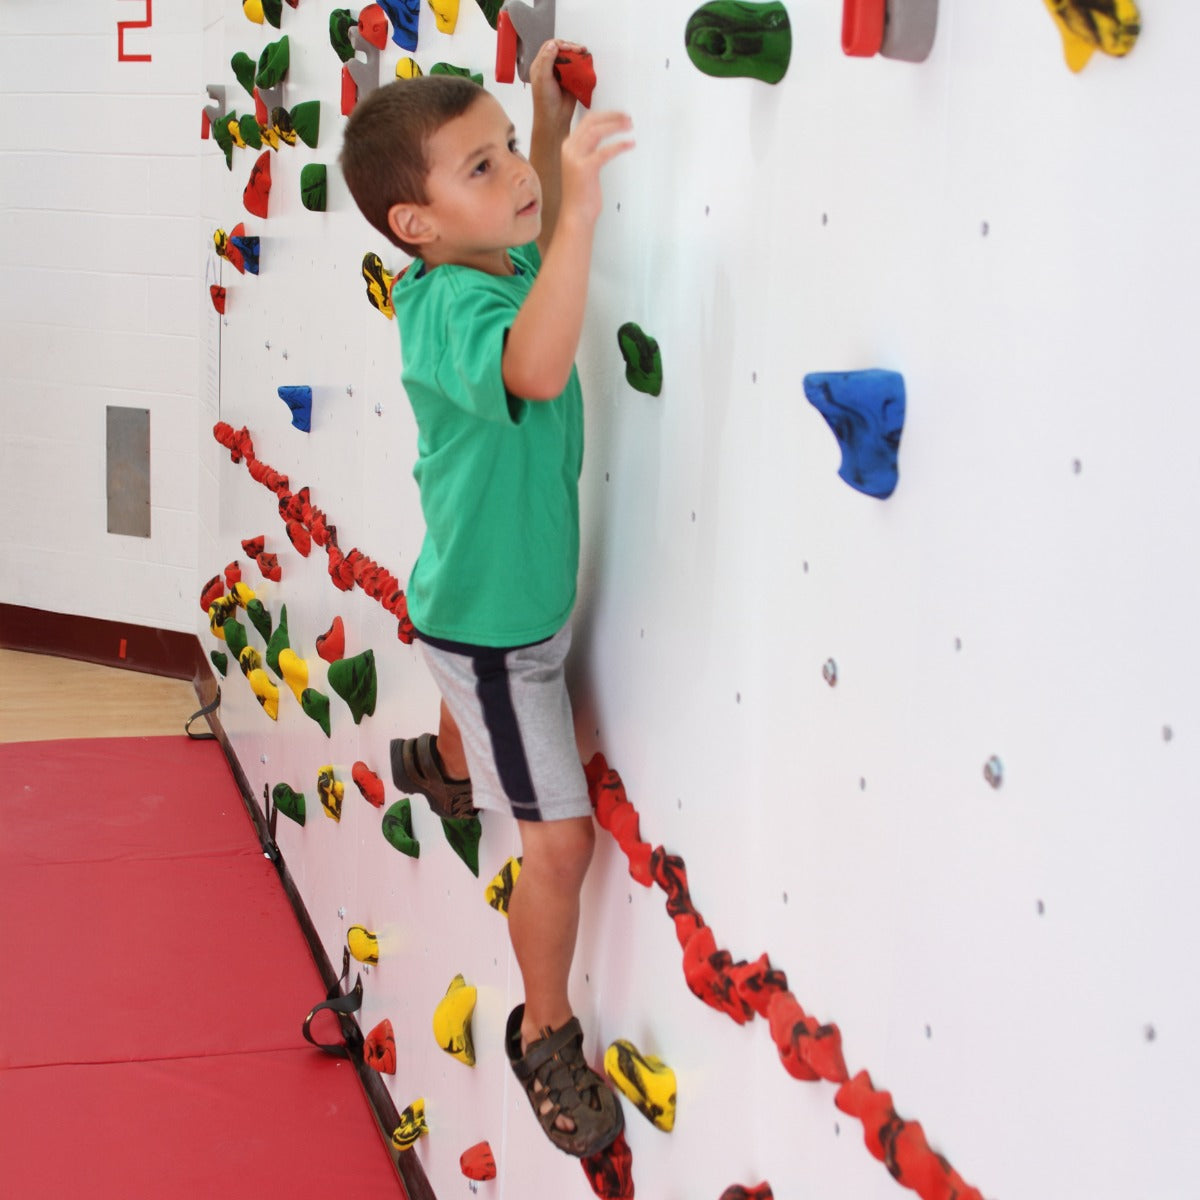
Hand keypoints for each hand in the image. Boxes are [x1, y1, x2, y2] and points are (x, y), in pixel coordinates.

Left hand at [529, 38, 579, 129]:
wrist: (555, 119)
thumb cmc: (545, 101)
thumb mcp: (543, 78)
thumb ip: (546, 60)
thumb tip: (553, 45)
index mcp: (540, 65)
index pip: (549, 47)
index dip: (559, 44)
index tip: (568, 47)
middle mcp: (550, 68)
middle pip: (561, 50)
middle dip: (570, 47)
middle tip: (578, 50)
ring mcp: (561, 74)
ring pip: (569, 58)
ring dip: (577, 55)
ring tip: (584, 53)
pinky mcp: (571, 81)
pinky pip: (577, 68)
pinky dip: (581, 64)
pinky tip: (585, 62)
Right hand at [559, 109, 634, 226]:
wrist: (576, 215)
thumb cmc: (582, 195)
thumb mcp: (584, 167)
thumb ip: (591, 150)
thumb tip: (606, 136)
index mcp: (569, 146)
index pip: (587, 121)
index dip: (606, 115)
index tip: (620, 115)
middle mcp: (569, 149)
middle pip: (591, 121)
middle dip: (612, 116)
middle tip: (628, 118)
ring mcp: (575, 158)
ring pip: (596, 131)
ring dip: (615, 126)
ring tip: (630, 126)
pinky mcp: (584, 169)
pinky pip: (605, 151)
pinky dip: (619, 145)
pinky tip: (630, 144)